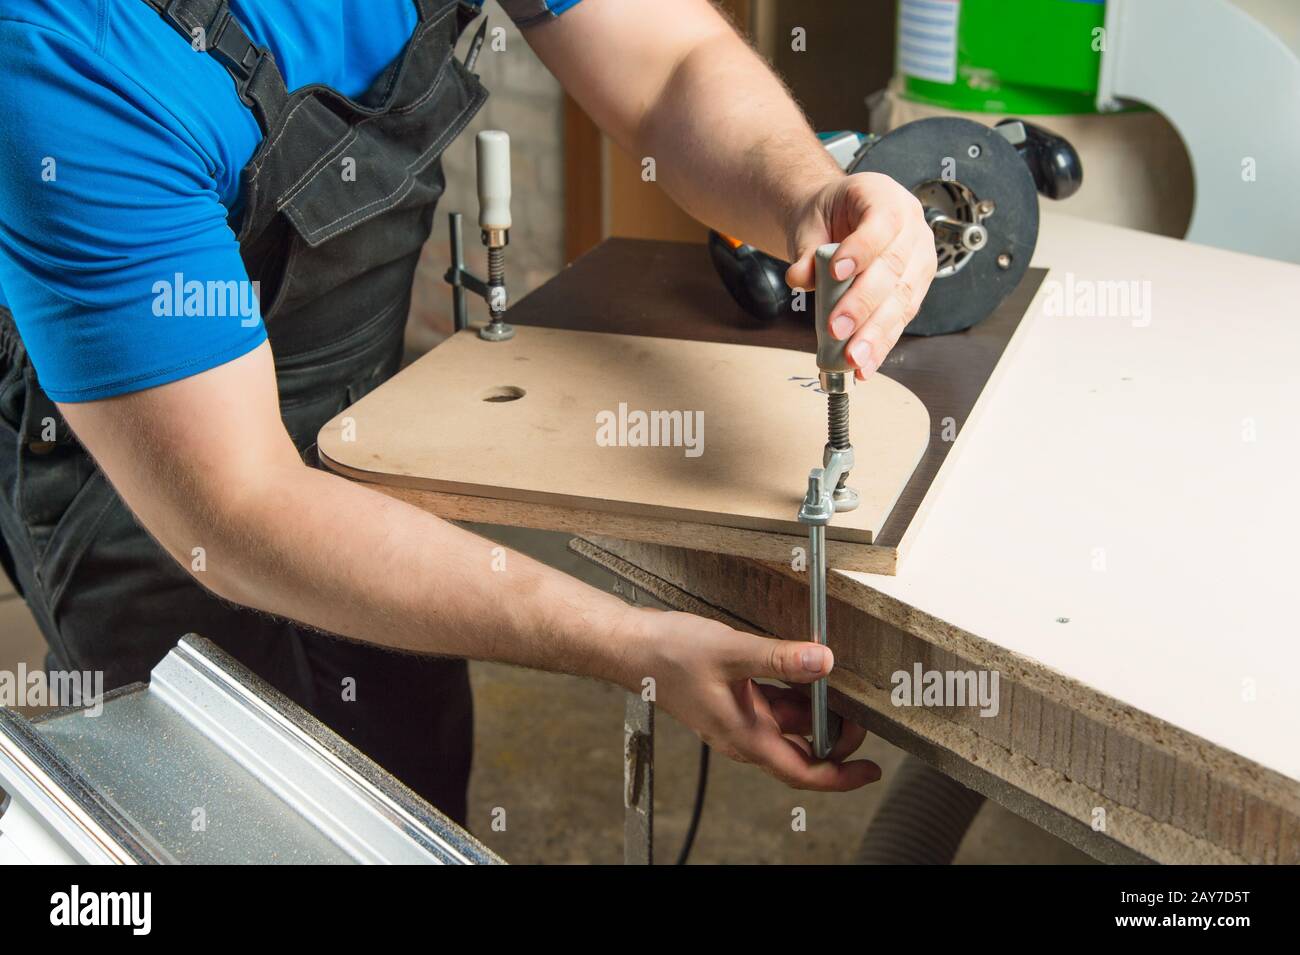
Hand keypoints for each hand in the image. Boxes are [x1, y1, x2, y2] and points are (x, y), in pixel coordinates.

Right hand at [621, 607, 879, 790]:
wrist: (632, 647)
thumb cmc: (670, 655)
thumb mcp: (732, 653)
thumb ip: (780, 658)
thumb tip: (823, 661)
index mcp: (746, 736)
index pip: (804, 772)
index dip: (842, 776)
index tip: (871, 769)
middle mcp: (744, 734)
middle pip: (803, 751)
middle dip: (835, 735)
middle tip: (857, 708)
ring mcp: (738, 719)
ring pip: (791, 726)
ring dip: (815, 711)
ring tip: (834, 682)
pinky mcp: (733, 701)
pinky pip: (775, 706)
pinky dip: (795, 692)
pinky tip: (801, 666)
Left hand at [785, 172, 937, 378]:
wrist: (840, 218)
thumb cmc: (830, 216)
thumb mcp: (811, 223)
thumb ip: (806, 250)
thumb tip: (799, 278)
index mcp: (886, 198)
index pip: (881, 223)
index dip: (861, 250)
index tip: (836, 273)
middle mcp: (912, 228)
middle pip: (893, 269)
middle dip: (864, 304)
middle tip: (838, 329)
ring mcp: (919, 259)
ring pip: (902, 299)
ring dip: (876, 333)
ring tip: (854, 357)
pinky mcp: (916, 288)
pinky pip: (901, 318)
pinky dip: (881, 344)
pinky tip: (865, 364)